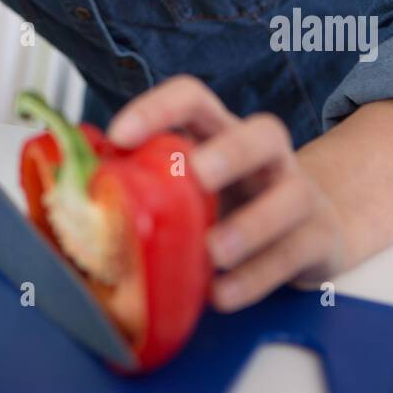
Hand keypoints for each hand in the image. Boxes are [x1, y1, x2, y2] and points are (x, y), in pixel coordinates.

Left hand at [106, 75, 346, 310]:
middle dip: (230, 152)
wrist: (313, 229)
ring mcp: (298, 193)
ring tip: (214, 252)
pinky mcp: (319, 238)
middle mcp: (266, 155)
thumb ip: (147, 183)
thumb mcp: (192, 185)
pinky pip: (293, 253)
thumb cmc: (233, 202)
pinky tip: (223, 294)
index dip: (157, 108)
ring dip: (250, 225)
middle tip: (197, 175)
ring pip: (289, 196)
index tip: (119, 135)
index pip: (194, 98)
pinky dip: (256, 277)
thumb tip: (73, 191)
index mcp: (222, 131)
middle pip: (263, 133)